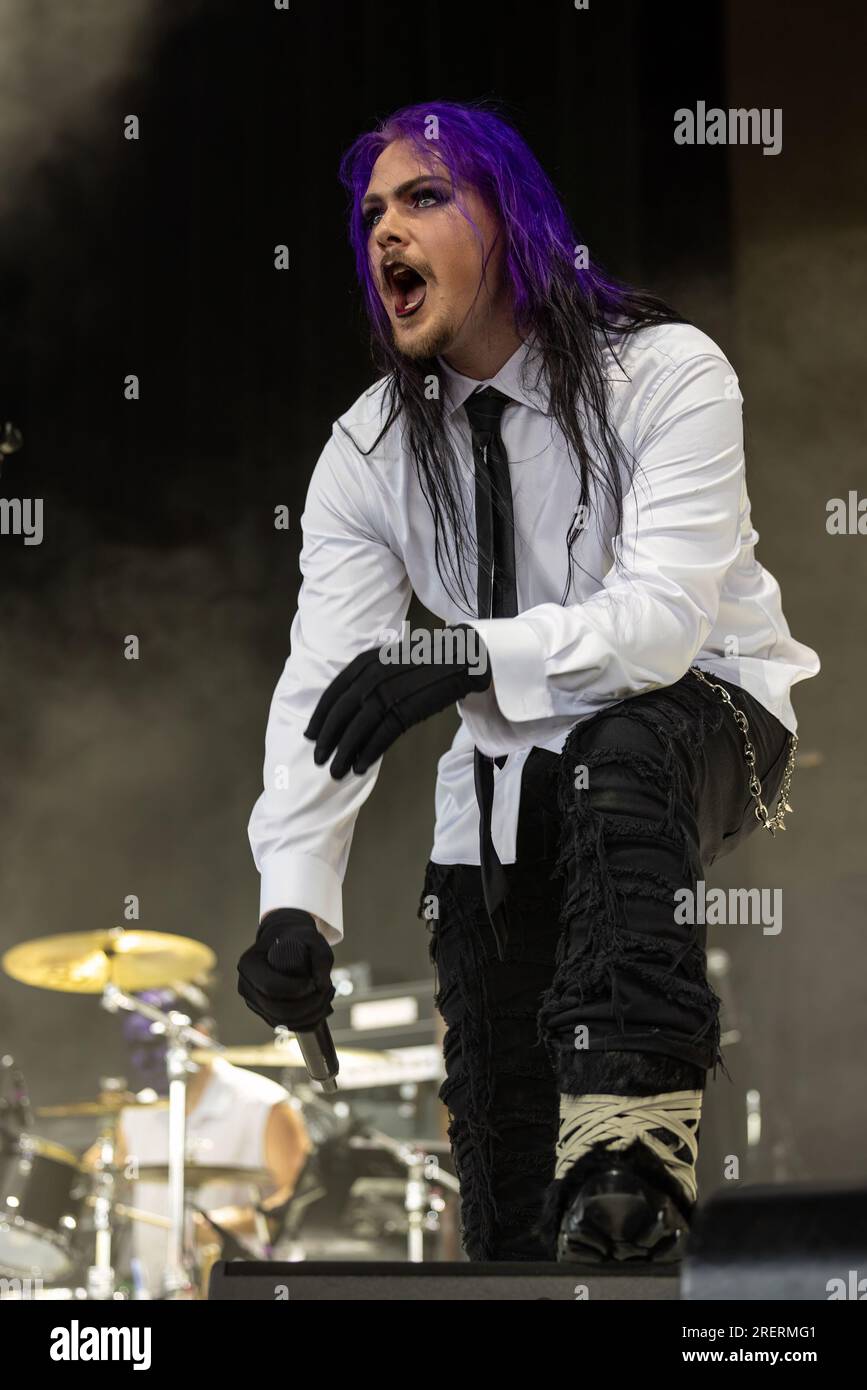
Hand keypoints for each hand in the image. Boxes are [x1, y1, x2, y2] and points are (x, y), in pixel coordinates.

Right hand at [237, 908, 334, 1030]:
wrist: (286, 941)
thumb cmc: (297, 938)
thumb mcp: (313, 939)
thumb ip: (321, 959)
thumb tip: (321, 986)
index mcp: (249, 965)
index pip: (271, 988)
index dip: (296, 990)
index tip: (314, 982)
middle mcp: (246, 986)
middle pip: (278, 1011)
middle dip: (308, 1006)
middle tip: (327, 991)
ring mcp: (254, 1002)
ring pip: (284, 1022)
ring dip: (311, 1014)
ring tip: (327, 995)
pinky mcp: (265, 1013)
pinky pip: (287, 1026)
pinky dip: (308, 1021)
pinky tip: (321, 1005)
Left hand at [304, 625, 490, 777]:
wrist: (458, 658)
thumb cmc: (423, 662)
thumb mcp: (388, 662)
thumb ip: (367, 680)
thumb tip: (348, 711)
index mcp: (364, 663)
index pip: (332, 693)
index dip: (319, 718)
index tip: (310, 735)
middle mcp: (372, 676)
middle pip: (341, 713)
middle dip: (327, 739)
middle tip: (319, 759)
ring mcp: (389, 693)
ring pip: (358, 728)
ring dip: (345, 752)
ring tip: (337, 771)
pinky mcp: (406, 709)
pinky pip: (381, 736)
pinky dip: (369, 753)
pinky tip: (361, 767)